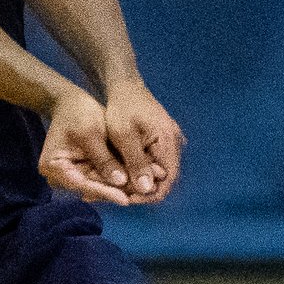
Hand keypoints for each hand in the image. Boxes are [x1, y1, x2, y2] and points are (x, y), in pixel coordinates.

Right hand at [39, 90, 133, 204]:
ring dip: (124, 186)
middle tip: (144, 192)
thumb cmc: (77, 112)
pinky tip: (142, 177)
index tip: (125, 199)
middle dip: (118, 190)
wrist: (72, 102)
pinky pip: (103, 179)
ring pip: (100, 186)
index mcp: (53, 167)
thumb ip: (104, 159)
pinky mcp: (85, 171)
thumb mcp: (91, 132)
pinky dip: (121, 178)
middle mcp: (60, 177)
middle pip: (92, 188)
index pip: (81, 184)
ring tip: (147, 186)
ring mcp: (73, 175)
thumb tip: (121, 183)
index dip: (104, 191)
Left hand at [103, 80, 183, 203]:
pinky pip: (151, 163)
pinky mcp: (160, 142)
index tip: (122, 199)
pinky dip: (135, 171)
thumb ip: (136, 162)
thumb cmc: (121, 106)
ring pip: (154, 173)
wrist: (124, 85)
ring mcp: (169, 143)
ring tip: (108, 186)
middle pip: (160, 181)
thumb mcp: (124, 135)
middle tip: (110, 195)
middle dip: (136, 191)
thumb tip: (147, 190)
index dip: (145, 196)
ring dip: (134, 182)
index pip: (165, 183)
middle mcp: (174, 145)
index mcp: (168, 142)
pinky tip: (116, 174)